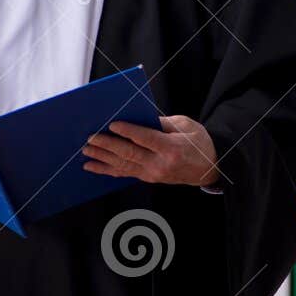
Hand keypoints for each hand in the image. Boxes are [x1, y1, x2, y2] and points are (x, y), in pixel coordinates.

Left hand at [82, 116, 220, 186]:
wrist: (209, 168)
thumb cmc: (198, 143)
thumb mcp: (186, 126)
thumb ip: (162, 123)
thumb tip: (138, 118)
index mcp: (172, 148)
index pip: (146, 139)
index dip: (128, 132)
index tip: (112, 124)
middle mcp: (160, 164)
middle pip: (129, 153)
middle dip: (108, 145)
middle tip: (91, 137)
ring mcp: (153, 174)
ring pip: (123, 165)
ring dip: (102, 157)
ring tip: (86, 150)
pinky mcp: (148, 178)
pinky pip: (124, 173)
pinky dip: (106, 170)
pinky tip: (92, 166)